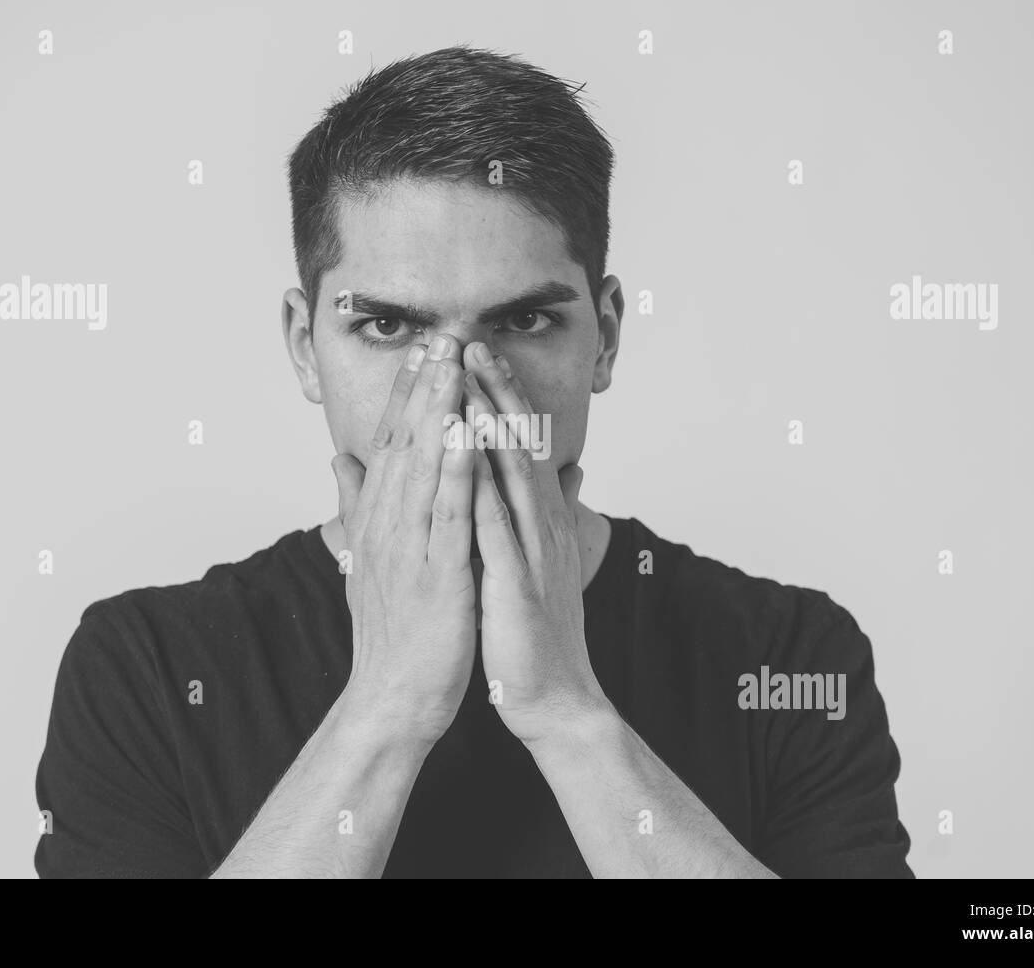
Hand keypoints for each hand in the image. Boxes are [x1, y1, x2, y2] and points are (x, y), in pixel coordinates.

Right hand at [332, 334, 476, 743]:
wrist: (393, 696)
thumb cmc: (389, 629)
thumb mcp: (366, 557)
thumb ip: (354, 504)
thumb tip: (340, 459)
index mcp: (380, 518)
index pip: (392, 443)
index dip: (406, 394)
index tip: (422, 349)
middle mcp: (389, 523)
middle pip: (405, 443)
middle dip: (423, 386)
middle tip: (438, 334)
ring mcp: (411, 547)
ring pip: (424, 468)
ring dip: (438, 412)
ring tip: (450, 364)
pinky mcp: (437, 573)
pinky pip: (449, 514)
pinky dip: (458, 472)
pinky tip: (468, 433)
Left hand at [461, 342, 611, 744]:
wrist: (552, 694)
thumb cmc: (534, 627)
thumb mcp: (538, 558)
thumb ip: (545, 512)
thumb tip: (566, 471)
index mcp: (536, 518)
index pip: (516, 445)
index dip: (496, 396)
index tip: (471, 353)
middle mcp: (539, 524)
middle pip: (517, 444)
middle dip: (493, 390)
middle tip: (469, 340)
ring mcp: (530, 550)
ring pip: (511, 474)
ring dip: (491, 422)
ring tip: (470, 376)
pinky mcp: (516, 582)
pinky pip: (497, 527)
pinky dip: (482, 486)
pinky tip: (467, 456)